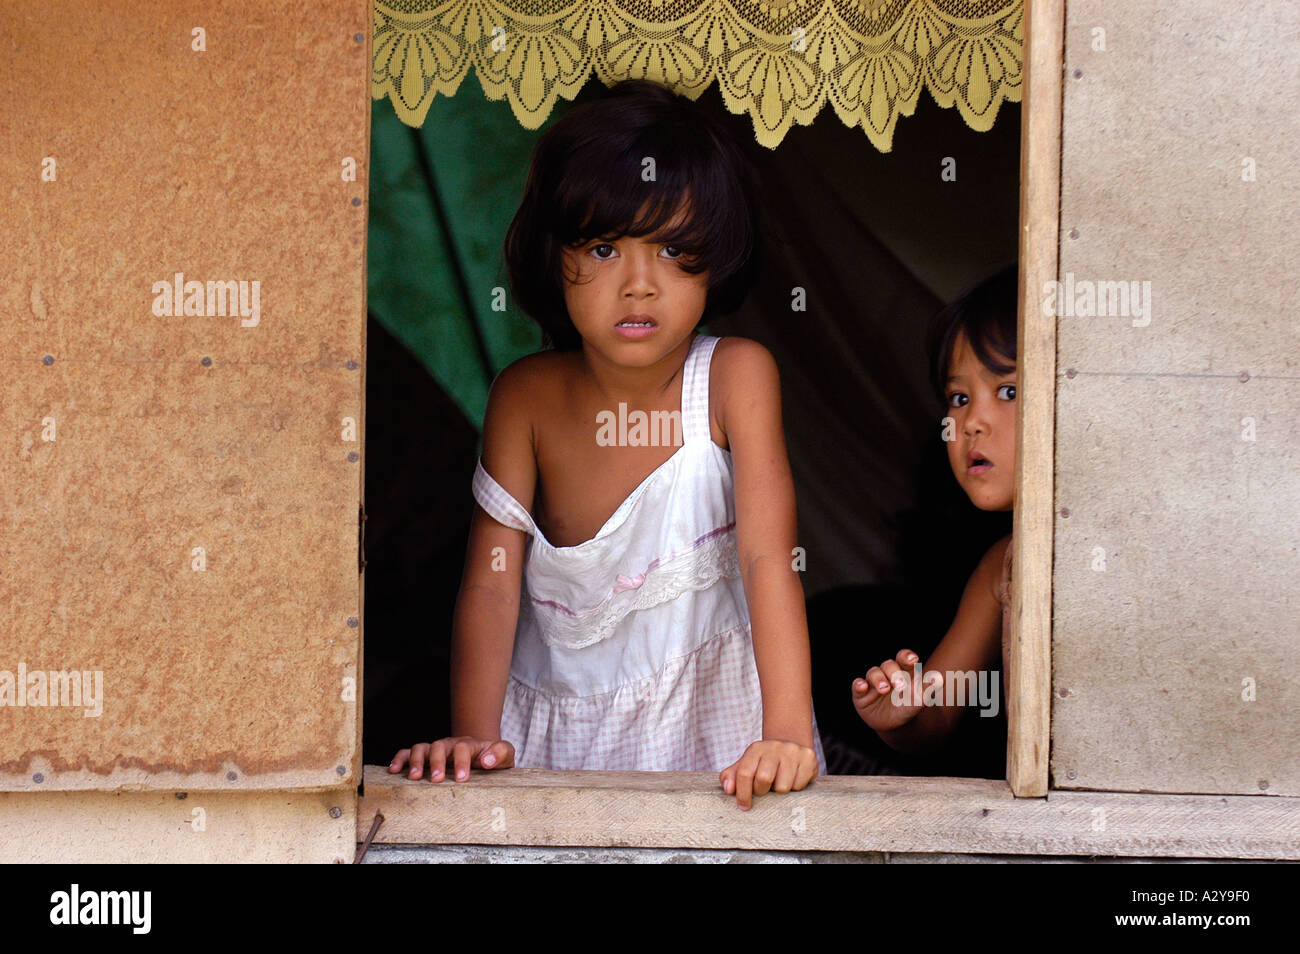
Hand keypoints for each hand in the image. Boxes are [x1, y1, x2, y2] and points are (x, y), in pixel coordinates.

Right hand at [389, 737, 514, 781]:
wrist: (483, 754)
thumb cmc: (493, 758)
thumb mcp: (505, 755)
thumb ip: (501, 753)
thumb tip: (486, 760)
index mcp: (470, 744)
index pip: (464, 748)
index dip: (462, 762)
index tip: (462, 778)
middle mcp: (450, 745)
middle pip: (440, 746)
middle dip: (437, 762)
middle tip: (436, 779)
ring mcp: (436, 749)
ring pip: (422, 748)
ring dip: (415, 761)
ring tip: (413, 777)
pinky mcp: (425, 757)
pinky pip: (409, 752)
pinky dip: (400, 758)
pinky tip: (393, 770)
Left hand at [719, 739, 817, 810]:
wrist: (791, 745)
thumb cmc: (764, 762)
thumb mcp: (747, 765)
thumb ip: (732, 776)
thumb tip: (728, 789)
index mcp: (756, 749)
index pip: (744, 773)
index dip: (742, 793)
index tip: (744, 806)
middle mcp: (774, 747)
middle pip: (764, 779)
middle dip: (762, 791)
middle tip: (765, 789)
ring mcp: (792, 751)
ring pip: (783, 786)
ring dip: (780, 790)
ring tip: (780, 782)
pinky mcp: (808, 757)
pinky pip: (799, 785)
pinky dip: (795, 787)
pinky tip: (793, 778)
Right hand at [852, 649, 942, 731]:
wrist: (896, 726)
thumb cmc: (908, 708)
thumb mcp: (918, 701)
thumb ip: (927, 690)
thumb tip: (940, 679)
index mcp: (902, 672)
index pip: (903, 659)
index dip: (906, 656)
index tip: (912, 659)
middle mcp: (886, 674)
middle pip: (888, 665)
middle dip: (893, 673)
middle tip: (900, 685)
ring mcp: (873, 684)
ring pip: (873, 673)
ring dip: (878, 679)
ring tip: (884, 689)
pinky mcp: (861, 695)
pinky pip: (857, 685)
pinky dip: (858, 684)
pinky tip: (862, 686)